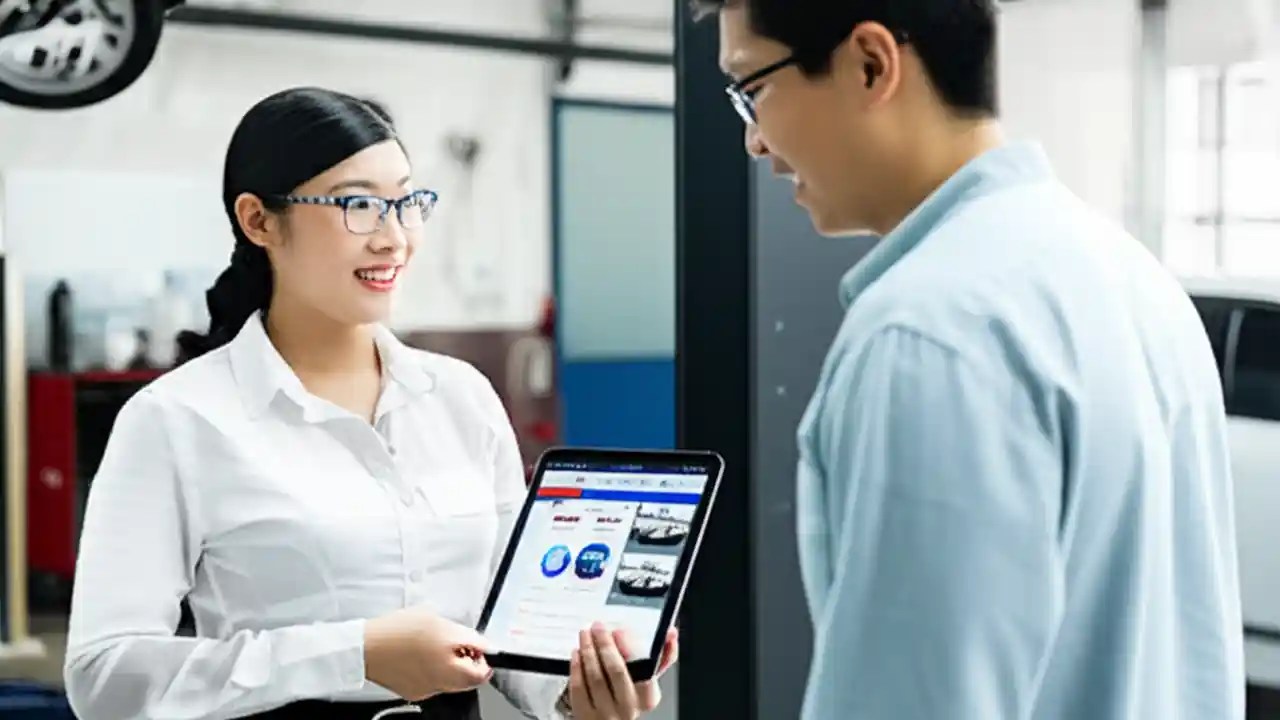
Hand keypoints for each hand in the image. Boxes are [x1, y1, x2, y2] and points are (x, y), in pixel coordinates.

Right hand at [363, 607, 492, 700]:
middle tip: (461, 646)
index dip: (484, 657)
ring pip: (452, 683)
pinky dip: (434, 673)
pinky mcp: (414, 693)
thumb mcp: (436, 620)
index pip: (484, 671)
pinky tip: (422, 657)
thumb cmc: (396, 630)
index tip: (479, 647)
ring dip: (452, 668)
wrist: (365, 648)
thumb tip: (483, 643)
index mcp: (449, 662)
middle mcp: (440, 681)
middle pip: (469, 680)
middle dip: (469, 663)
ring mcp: (427, 690)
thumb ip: (464, 634)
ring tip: (437, 648)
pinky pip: (434, 684)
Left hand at [567, 623, 678, 718]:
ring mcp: (606, 714)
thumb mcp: (647, 682)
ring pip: (596, 678)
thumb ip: (661, 659)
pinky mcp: (585, 716)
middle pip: (617, 672)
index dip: (632, 649)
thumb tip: (671, 632)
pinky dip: (577, 667)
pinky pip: (579, 688)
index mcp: (647, 698)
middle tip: (599, 627)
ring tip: (586, 634)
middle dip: (606, 645)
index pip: (646, 672)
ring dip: (589, 651)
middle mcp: (628, 708)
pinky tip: (578, 653)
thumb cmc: (629, 698)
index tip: (621, 630)